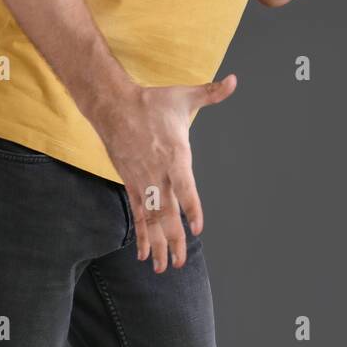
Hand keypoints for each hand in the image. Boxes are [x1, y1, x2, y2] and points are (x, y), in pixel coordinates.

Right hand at [94, 74, 236, 272]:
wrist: (113, 105)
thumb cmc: (152, 102)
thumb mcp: (185, 96)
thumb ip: (212, 92)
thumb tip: (234, 80)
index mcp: (174, 155)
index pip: (184, 187)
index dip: (191, 208)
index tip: (198, 227)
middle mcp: (157, 173)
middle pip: (166, 211)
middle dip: (174, 238)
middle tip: (180, 262)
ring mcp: (141, 180)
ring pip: (150, 218)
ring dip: (157, 243)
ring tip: (164, 267)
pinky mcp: (129, 183)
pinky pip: (136, 214)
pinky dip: (141, 234)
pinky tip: (145, 254)